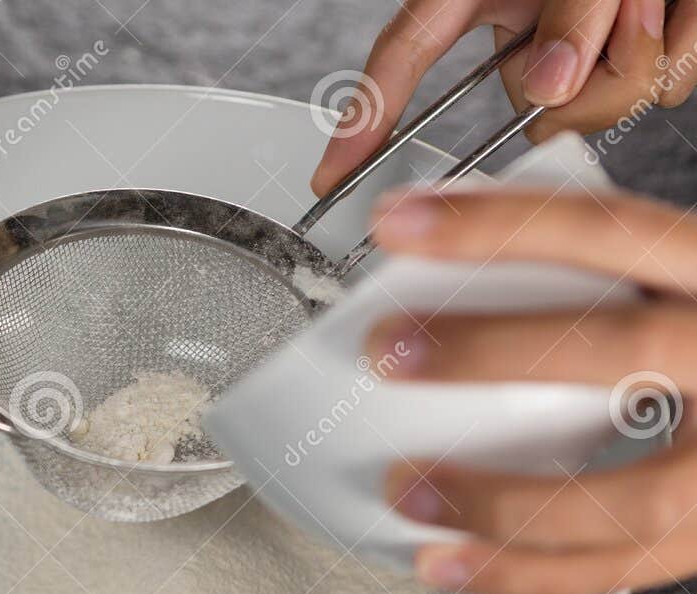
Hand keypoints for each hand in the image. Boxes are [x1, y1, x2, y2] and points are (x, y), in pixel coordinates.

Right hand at [311, 0, 696, 195]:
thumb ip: (570, 10)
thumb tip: (551, 86)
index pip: (405, 57)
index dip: (365, 120)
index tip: (332, 177)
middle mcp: (524, 33)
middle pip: (543, 108)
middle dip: (603, 71)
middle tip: (632, 5)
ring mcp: (576, 55)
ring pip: (608, 105)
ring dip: (651, 48)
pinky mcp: (625, 64)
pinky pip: (663, 87)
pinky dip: (688, 42)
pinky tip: (677, 4)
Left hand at [365, 187, 696, 593]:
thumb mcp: (681, 281)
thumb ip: (606, 273)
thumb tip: (454, 258)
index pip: (612, 232)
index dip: (499, 224)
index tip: (399, 221)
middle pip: (624, 350)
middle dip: (492, 350)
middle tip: (388, 351)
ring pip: (629, 496)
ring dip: (500, 500)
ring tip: (405, 488)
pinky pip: (621, 569)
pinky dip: (524, 573)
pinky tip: (447, 561)